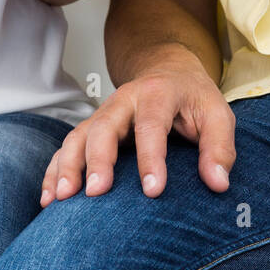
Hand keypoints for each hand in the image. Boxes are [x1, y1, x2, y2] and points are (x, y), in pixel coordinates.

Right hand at [40, 44, 235, 205]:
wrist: (168, 70)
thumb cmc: (194, 98)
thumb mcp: (218, 114)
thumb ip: (220, 148)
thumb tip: (218, 184)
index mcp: (157, 94)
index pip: (151, 125)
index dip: (151, 158)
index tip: (153, 190)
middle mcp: (123, 100)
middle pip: (104, 127)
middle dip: (97, 160)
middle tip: (96, 192)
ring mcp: (103, 113)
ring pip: (77, 136)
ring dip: (67, 166)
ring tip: (62, 199)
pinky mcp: (90, 127)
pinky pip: (67, 147)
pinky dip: (55, 171)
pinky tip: (49, 198)